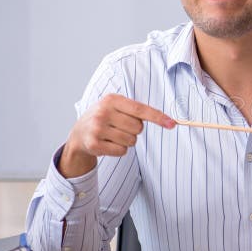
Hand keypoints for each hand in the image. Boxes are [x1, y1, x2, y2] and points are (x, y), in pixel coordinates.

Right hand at [58, 94, 175, 177]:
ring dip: (126, 141)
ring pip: (131, 141)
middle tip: (119, 127)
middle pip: (138, 128)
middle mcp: (103, 112)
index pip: (140, 109)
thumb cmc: (105, 118)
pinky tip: (108, 143)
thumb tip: (168, 121)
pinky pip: (122, 151)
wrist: (79, 132)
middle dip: (134, 130)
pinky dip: (119, 150)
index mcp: (111, 99)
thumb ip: (138, 110)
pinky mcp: (94, 145)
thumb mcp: (116, 106)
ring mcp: (97, 129)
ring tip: (112, 135)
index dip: (158, 117)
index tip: (172, 124)